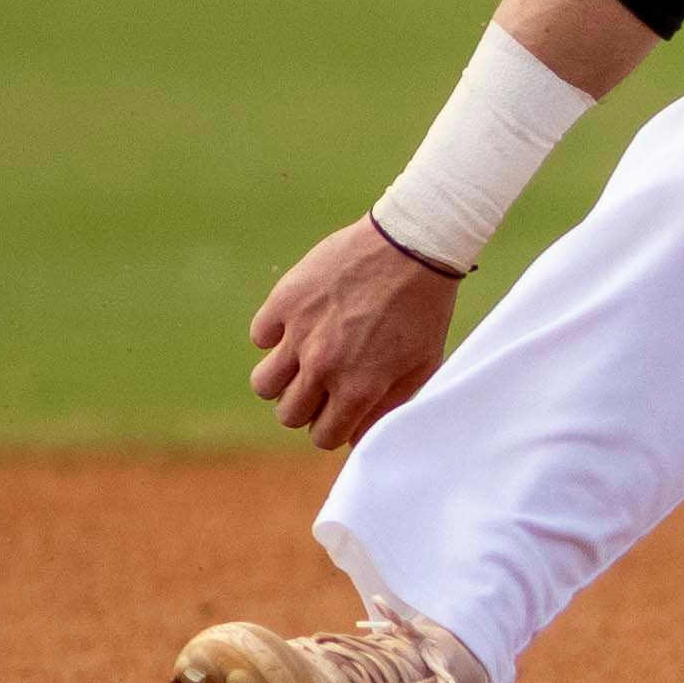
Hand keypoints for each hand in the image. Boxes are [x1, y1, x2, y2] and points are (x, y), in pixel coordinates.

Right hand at [246, 219, 464, 449]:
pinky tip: (299, 323)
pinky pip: (260, 336)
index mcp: (358, 388)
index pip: (323, 437)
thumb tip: (356, 437)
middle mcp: (323, 366)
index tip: (338, 412)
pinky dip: (274, 334)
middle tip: (321, 385)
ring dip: (281, 378)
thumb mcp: (420, 365)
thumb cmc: (423, 308)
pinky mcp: (285, 301)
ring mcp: (300, 333)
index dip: (331, 428)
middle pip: (288, 414)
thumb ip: (388, 406)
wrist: (412, 245)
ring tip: (300, 361)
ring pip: (264, 383)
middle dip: (305, 406)